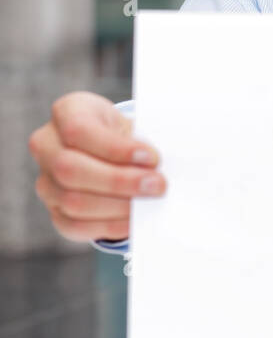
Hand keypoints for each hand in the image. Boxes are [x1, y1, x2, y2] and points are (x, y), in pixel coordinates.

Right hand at [28, 92, 165, 243]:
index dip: (116, 148)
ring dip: (118, 205)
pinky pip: (76, 225)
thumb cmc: (125, 135)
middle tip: (157, 185)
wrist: (113, 152)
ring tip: (148, 201)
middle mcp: (47, 146)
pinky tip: (134, 218)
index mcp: (66, 112)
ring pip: (72, 201)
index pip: (78, 130)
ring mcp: (46, 181)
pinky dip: (110, 225)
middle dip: (119, 180)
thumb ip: (142, 140)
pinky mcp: (55, 212)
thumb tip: (162, 166)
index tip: (151, 157)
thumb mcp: (131, 125)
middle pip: (69, 169)